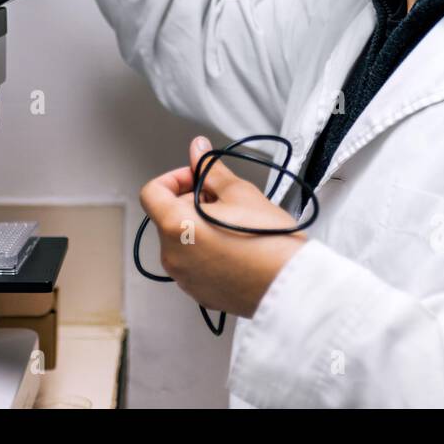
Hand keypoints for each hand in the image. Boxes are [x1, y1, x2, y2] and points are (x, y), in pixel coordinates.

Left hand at [139, 136, 306, 317]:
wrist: (291, 285)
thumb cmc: (270, 241)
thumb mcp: (240, 193)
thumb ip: (211, 169)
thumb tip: (198, 150)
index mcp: (176, 227)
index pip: (152, 193)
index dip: (174, 178)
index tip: (196, 178)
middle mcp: (173, 256)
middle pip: (168, 217)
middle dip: (192, 202)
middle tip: (224, 200)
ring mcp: (184, 278)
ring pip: (181, 241)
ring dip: (199, 226)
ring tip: (233, 224)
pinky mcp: (199, 292)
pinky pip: (193, 263)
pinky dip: (206, 251)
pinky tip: (234, 247)